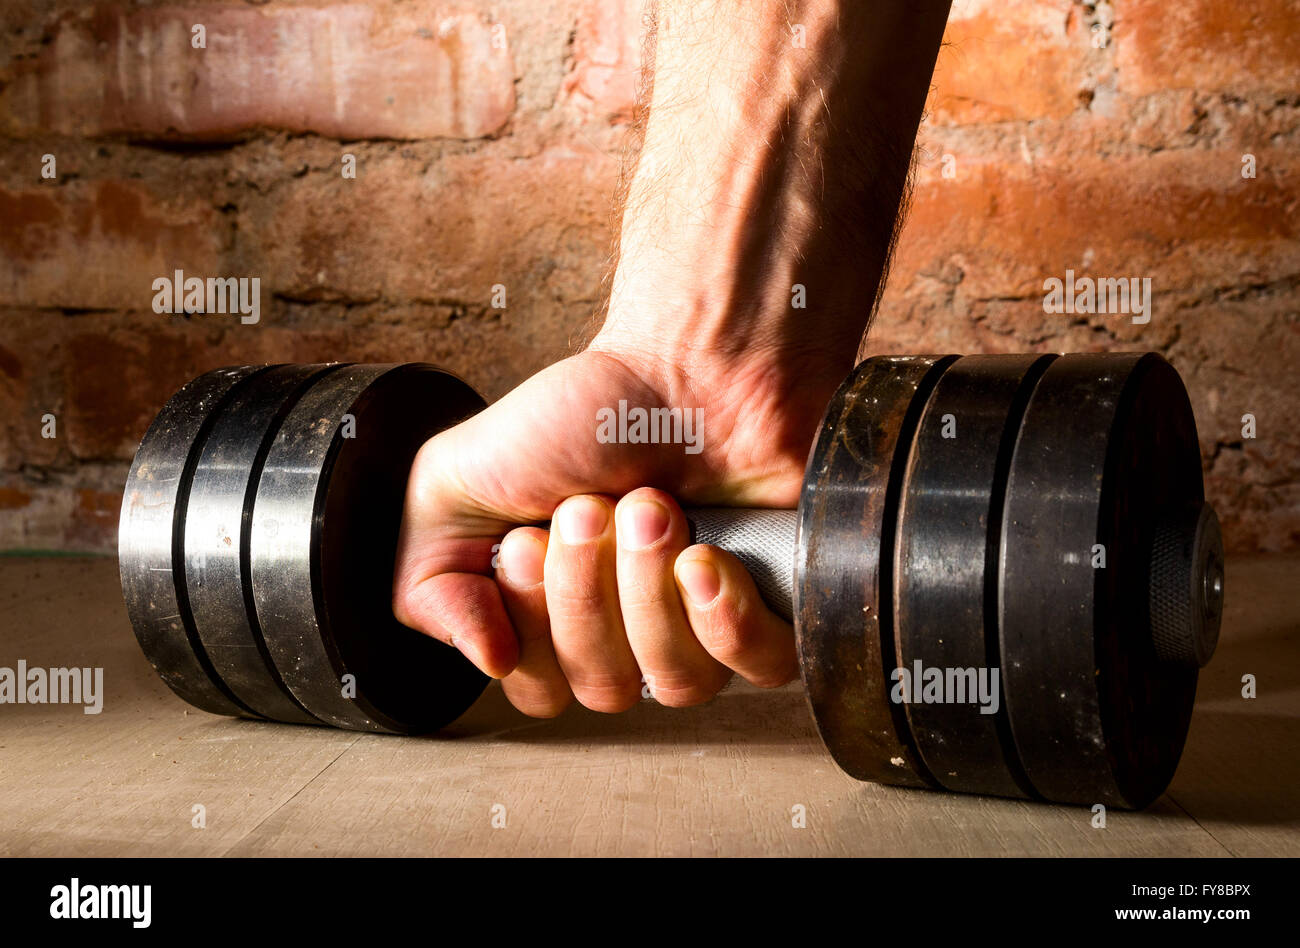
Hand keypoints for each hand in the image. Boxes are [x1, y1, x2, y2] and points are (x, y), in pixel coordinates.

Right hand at [392, 337, 840, 715]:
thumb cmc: (581, 414)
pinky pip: (757, 667)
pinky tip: (704, 561)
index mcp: (553, 614)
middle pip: (605, 689)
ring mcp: (705, 624)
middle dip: (587, 593)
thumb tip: (485, 661)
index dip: (531, 630)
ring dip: (649, 592)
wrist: (684, 360)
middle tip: (591, 507)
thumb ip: (428, 580)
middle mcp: (629, 631)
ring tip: (649, 507)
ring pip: (676, 684)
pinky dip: (723, 621)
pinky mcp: (773, 605)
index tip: (526, 541)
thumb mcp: (455, 482)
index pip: (537, 689)